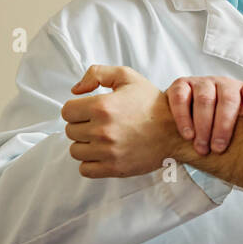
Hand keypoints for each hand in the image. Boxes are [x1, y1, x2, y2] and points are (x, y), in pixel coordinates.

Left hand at [61, 65, 175, 178]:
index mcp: (102, 106)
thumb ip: (96, 74)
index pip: (67, 112)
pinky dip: (90, 163)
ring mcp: (108, 151)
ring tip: (101, 138)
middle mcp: (102, 130)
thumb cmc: (152, 104)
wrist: (176, 130)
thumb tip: (75, 90)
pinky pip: (85, 169)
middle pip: (70, 131)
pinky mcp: (114, 168)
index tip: (87, 111)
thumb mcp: (127, 77)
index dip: (76, 109)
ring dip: (85, 145)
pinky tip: (103, 153)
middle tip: (98, 123)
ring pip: (75, 151)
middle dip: (82, 126)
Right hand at [165, 75, 242, 154]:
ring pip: (205, 99)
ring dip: (203, 126)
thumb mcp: (236, 130)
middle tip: (218, 149)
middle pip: (229, 100)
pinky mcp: (181, 84)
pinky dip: (183, 117)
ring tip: (202, 148)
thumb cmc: (219, 129)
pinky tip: (188, 135)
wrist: (188, 121)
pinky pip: (181, 98)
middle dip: (224, 126)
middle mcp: (226, 84)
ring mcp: (203, 82)